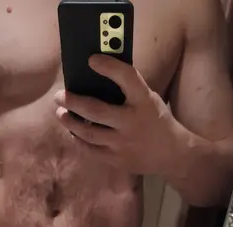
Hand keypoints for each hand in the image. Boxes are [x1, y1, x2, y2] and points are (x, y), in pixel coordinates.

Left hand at [54, 55, 180, 176]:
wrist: (172, 154)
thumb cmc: (156, 120)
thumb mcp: (148, 100)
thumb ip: (128, 91)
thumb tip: (96, 76)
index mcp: (144, 101)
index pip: (126, 77)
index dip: (108, 66)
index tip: (91, 59)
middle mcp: (132, 122)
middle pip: (95, 110)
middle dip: (73, 101)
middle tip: (59, 96)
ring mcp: (123, 143)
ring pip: (88, 133)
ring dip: (70, 122)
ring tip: (60, 113)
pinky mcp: (117, 160)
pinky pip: (91, 150)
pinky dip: (79, 140)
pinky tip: (73, 132)